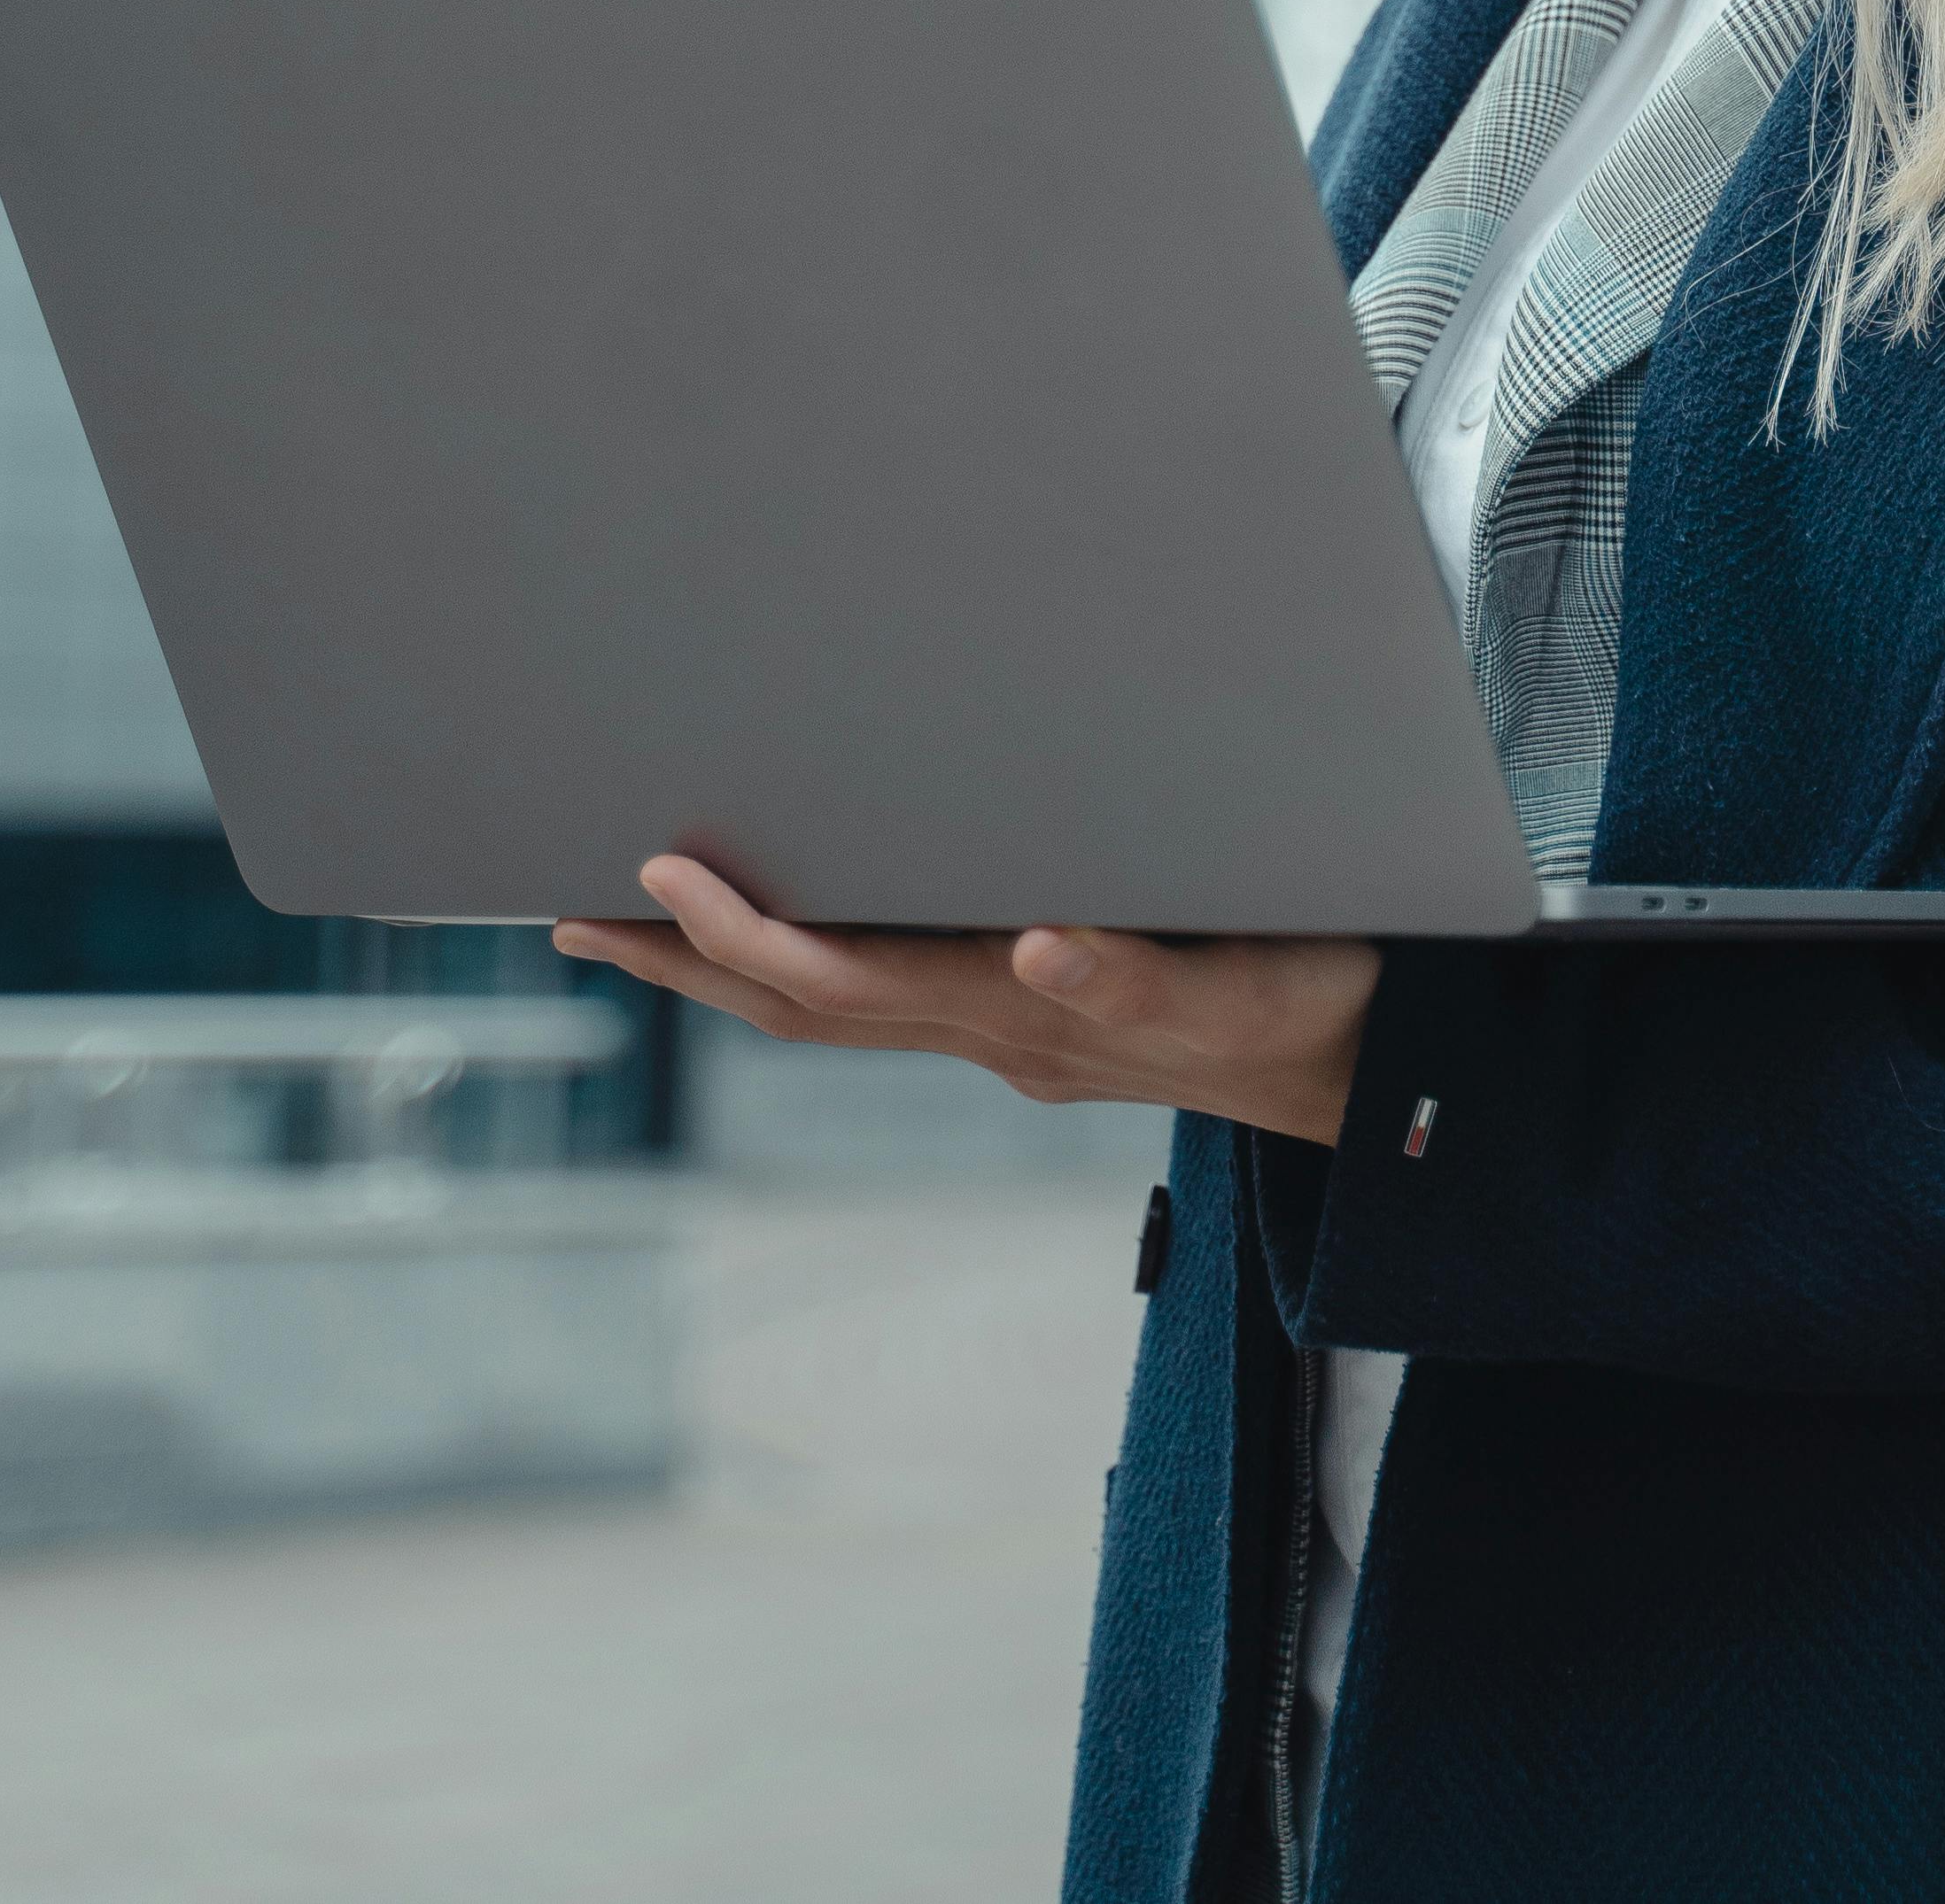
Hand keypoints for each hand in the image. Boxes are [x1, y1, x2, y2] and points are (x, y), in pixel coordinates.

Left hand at [555, 858, 1381, 1144]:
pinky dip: (801, 965)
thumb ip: (1142, 981)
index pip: (849, 976)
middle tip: (567, 904)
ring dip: (718, 970)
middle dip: (683, 958)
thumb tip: (1037, 947)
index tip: (660, 870)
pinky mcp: (1034, 1018)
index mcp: (1027, 1009)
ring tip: (622, 916)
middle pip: (805, 1002)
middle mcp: (997, 1029)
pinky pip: (885, 997)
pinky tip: (769, 926)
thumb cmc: (1315, 998)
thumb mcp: (1249, 984)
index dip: (745, 931)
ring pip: (831, 1008)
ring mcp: (1009, 1034)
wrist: (1377, 1073)